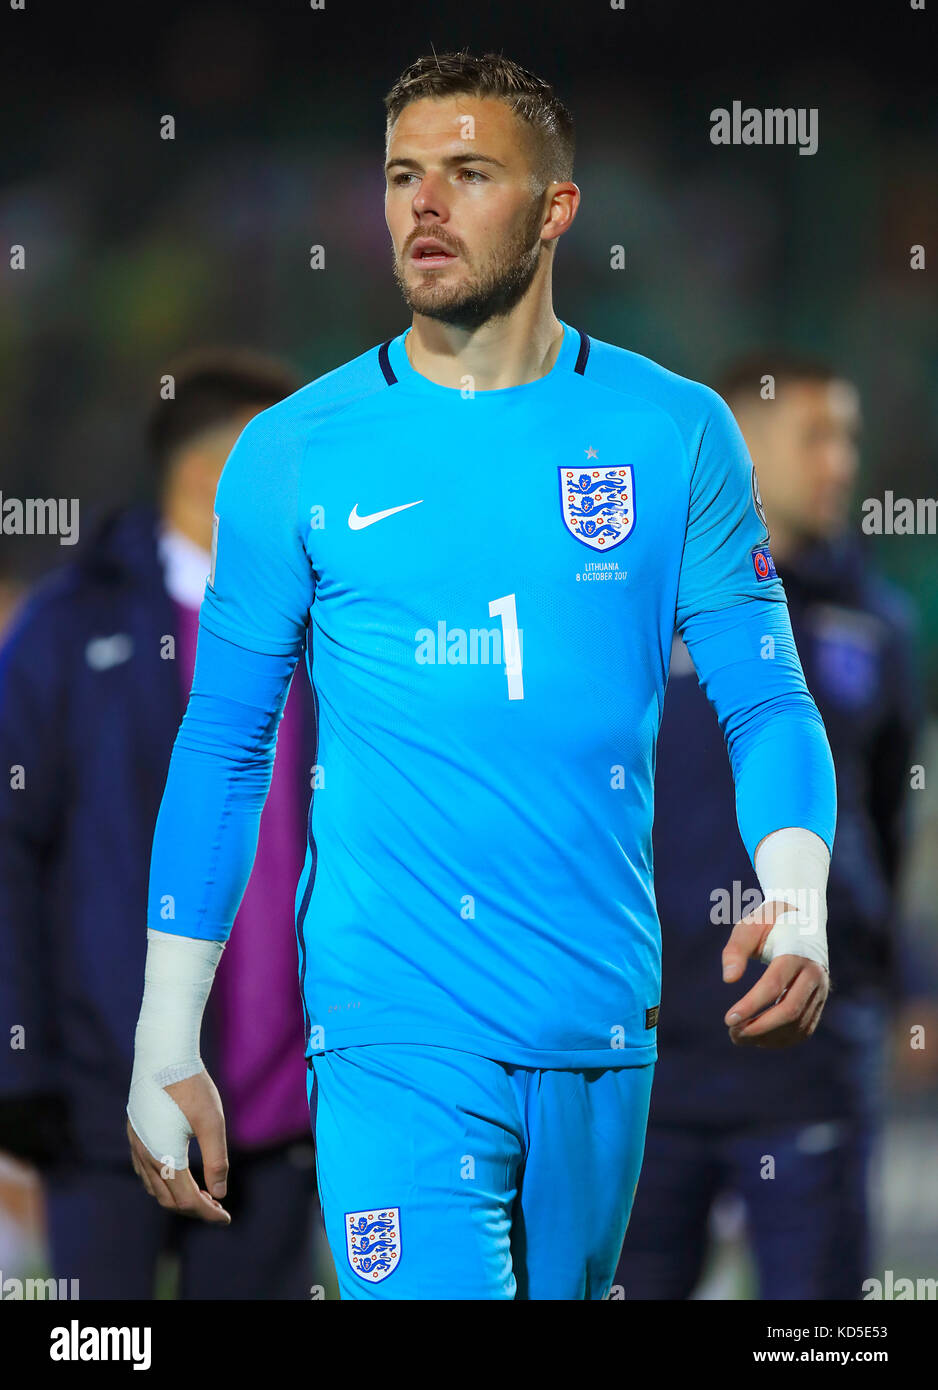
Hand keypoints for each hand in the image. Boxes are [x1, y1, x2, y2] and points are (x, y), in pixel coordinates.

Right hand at [127, 1069, 230, 1223]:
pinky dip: (162, 1182)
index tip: (226, 1218)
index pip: (187, 1200)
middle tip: (217, 1206)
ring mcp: (136, 1145)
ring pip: (154, 1187)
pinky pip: (144, 1171)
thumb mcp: (212, 1123)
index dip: (208, 1213)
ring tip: (202, 1193)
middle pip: (169, 1199)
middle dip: (194, 1207)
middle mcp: (146, 1156)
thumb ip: (216, 1160)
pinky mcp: (134, 1133)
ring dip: (177, 1197)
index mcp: (166, 1157)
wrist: (162, 1055)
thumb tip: (220, 1194)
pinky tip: (177, 1174)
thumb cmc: (192, 1086)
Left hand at [721, 900, 829, 1048]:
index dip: (751, 1005)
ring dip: (768, 1037)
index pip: (774, 985)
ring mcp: (820, 990)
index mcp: (796, 953)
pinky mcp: (819, 1002)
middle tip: (733, 1033)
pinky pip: (804, 1028)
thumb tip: (729, 980)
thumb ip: (736, 950)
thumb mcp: (749, 927)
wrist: (802, 920)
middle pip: (790, 1010)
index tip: (728, 1019)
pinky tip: (758, 1038)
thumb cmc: (769, 924)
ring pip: (798, 1024)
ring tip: (739, 1037)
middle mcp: (814, 974)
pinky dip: (782, 1039)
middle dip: (759, 1027)